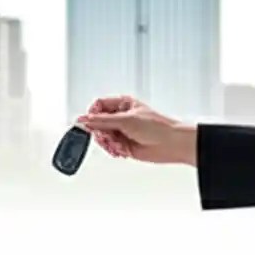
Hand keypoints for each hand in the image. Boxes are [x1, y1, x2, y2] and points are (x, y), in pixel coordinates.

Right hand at [76, 95, 197, 164]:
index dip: (92, 115)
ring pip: (103, 137)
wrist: (170, 144)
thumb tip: (83, 120)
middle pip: (98, 123)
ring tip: (118, 145)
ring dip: (108, 143)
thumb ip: (102, 121)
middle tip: (107, 136)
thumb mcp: (125, 120)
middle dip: (101, 132)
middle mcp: (121, 117)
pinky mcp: (124, 145)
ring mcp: (122, 131)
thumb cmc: (157, 127)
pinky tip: (122, 150)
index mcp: (122, 104)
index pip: (98, 105)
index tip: (90, 124)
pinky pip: (110, 147)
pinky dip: (113, 150)